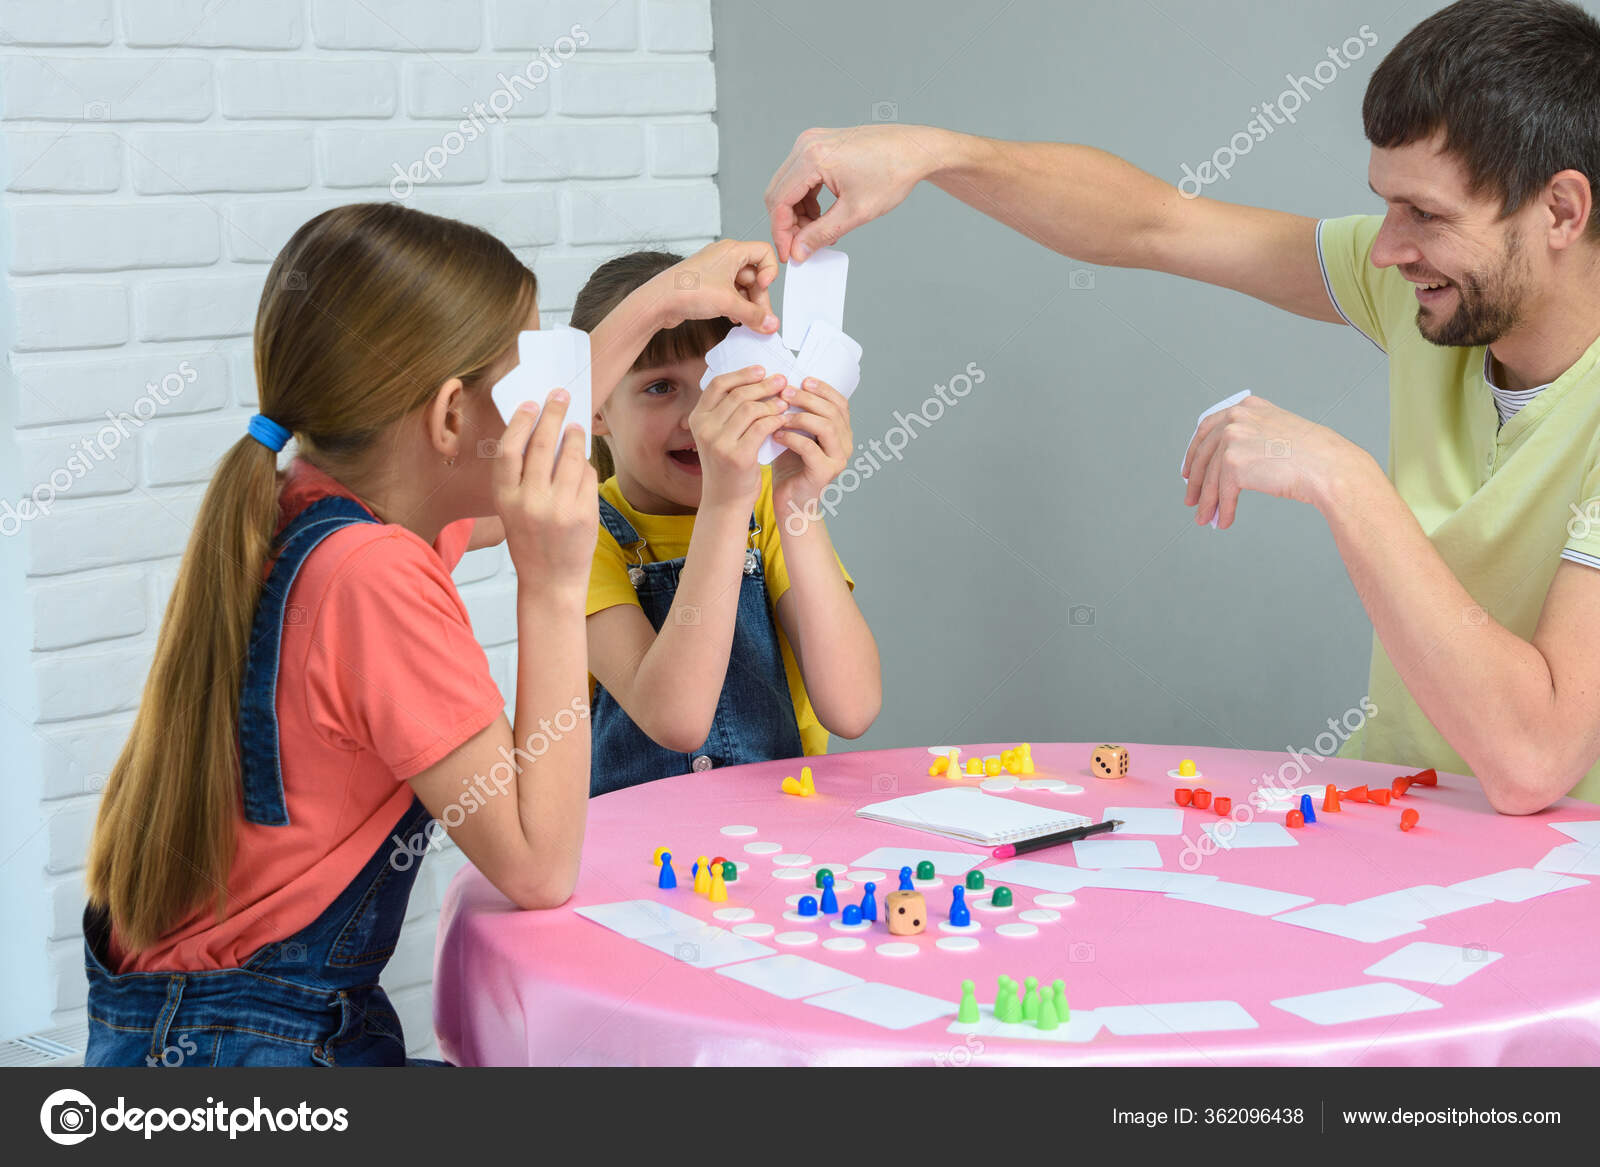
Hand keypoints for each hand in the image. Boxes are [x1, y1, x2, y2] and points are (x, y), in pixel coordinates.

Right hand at [494, 390, 598, 588]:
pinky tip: (583, 464)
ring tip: (575, 426)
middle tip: (560, 397)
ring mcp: (559, 508)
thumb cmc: (530, 541)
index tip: (531, 404)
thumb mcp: (513, 509)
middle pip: (542, 445)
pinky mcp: (584, 514)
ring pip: (571, 457)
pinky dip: (586, 466)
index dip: (520, 422)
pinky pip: (588, 476)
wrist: (551, 582)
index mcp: (505, 499)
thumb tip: (543, 431)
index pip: (509, 449)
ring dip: (575, 435)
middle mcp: (530, 502)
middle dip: (553, 414)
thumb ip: (523, 476)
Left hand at [650, 239, 780, 334]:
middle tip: (761, 319)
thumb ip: (754, 315)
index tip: (763, 288)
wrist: (658, 302)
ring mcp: (716, 271)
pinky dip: (736, 306)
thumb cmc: (687, 290)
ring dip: (748, 306)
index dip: (769, 272)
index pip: (764, 253)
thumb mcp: (728, 303)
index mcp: (732, 250)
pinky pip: (730, 294)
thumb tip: (770, 323)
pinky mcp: (708, 285)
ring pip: (743, 287)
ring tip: (748, 323)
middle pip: (755, 275)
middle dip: (759, 298)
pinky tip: (734, 319)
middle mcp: (725, 257)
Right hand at [689, 365, 790, 510]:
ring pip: (751, 408)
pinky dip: (776, 419)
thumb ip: (728, 411)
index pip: (718, 384)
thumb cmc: (727, 465)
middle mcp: (704, 428)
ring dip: (772, 402)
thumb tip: (756, 380)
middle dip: (764, 385)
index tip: (762, 370)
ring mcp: (719, 442)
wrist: (725, 500)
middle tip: (783, 381)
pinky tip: (784, 419)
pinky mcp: (737, 455)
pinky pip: (762, 427)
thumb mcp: (719, 435)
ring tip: (785, 402)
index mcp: (697, 418)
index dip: (741, 374)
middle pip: (738, 394)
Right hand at [765, 124, 930, 261]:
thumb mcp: (856, 212)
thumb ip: (822, 234)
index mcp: (814, 157)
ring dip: (797, 214)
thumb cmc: (893, 173)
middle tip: (803, 247)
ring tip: (818, 233)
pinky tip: (822, 216)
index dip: (781, 233)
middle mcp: (807, 144)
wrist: (914, 150)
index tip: (789, 254)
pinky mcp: (818, 145)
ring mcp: (811, 142)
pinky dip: (806, 200)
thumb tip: (799, 251)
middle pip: (778, 193)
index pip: (779, 201)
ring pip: (787, 187)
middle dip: (788, 225)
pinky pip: (800, 178)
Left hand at [769, 377, 852, 511]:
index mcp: (842, 432)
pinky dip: (791, 437)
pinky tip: (776, 434)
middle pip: (833, 411)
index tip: (802, 380)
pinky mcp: (824, 472)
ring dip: (800, 416)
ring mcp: (838, 459)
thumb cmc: (790, 466)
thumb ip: (797, 413)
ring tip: (779, 414)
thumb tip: (784, 384)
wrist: (790, 501)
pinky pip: (810, 448)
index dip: (823, 389)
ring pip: (825, 426)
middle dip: (807, 399)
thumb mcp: (795, 433)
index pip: (840, 403)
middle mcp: (845, 444)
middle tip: (785, 393)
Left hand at [1181, 394, 1362, 527]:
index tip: (1190, 470)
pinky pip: (1223, 491)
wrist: (1330, 468)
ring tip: (1206, 518)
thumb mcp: (1279, 432)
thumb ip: (1253, 438)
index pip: (1208, 429)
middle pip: (1204, 454)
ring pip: (1212, 477)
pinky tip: (1225, 520)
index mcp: (1247, 407)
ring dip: (1208, 501)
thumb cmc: (1314, 455)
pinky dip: (1223, 508)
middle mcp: (1237, 417)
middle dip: (1196, 481)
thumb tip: (1228, 464)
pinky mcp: (1234, 463)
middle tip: (1192, 499)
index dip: (1195, 452)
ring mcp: (1233, 438)